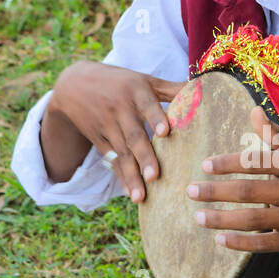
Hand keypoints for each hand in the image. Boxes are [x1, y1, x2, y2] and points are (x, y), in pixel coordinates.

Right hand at [49, 61, 186, 200]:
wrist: (74, 83)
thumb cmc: (120, 82)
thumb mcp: (143, 80)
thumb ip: (172, 88)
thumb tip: (204, 90)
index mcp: (136, 92)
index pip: (147, 105)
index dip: (155, 118)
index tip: (165, 133)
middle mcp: (121, 110)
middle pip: (134, 135)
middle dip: (144, 157)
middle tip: (154, 176)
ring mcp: (108, 126)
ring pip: (121, 153)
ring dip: (130, 175)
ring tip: (139, 197)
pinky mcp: (99, 140)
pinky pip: (111, 160)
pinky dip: (120, 176)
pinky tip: (129, 192)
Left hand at [184, 105, 278, 253]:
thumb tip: (253, 111)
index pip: (259, 161)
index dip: (229, 163)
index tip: (205, 165)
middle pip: (250, 192)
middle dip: (216, 192)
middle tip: (190, 191)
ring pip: (254, 220)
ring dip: (222, 219)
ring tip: (198, 216)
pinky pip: (264, 244)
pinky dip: (240, 243)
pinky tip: (220, 238)